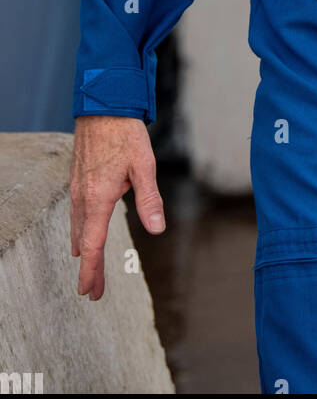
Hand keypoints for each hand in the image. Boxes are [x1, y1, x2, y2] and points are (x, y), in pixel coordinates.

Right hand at [70, 115, 164, 300]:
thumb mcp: (144, 166)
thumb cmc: (125, 134)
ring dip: (82, 250)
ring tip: (86, 266)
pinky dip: (78, 230)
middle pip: (83, 242)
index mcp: (98, 199)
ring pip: (77, 227)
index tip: (90, 292)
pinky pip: (76, 213)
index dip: (92, 271)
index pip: (92, 245)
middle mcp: (83, 197)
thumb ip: (149, 200)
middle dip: (88, 267)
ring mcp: (77, 188)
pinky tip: (81, 232)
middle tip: (91, 291)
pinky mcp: (77, 179)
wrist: (103, 106)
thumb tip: (157, 230)